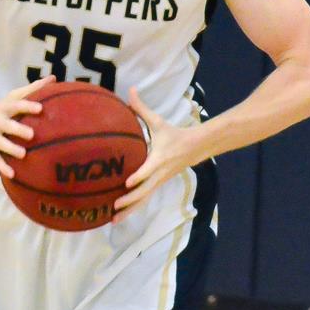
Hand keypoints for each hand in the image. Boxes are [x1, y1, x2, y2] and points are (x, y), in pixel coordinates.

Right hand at [0, 76, 52, 178]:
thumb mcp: (9, 99)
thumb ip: (31, 90)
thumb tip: (53, 78)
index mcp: (4, 108)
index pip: (16, 105)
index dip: (27, 106)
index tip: (40, 108)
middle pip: (8, 125)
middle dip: (19, 130)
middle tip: (31, 134)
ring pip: (2, 144)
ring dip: (12, 149)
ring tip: (23, 154)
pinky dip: (3, 167)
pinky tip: (12, 174)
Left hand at [113, 88, 205, 219]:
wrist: (196, 148)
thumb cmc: (174, 134)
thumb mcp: (158, 121)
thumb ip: (142, 108)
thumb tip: (130, 90)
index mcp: (159, 158)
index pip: (149, 169)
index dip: (139, 176)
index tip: (127, 182)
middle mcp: (159, 174)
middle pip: (144, 191)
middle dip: (130, 200)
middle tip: (114, 206)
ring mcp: (159, 182)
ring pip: (144, 200)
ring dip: (129, 210)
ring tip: (113, 220)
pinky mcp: (158, 185)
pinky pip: (144, 199)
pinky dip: (133, 208)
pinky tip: (119, 216)